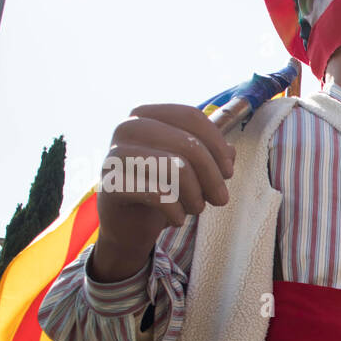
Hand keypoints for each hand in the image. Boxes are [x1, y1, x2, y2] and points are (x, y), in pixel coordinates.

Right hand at [92, 104, 235, 280]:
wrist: (128, 224)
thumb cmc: (162, 188)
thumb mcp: (192, 168)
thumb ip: (212, 154)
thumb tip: (230, 153)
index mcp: (146, 116)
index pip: (191, 117)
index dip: (217, 145)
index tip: (228, 172)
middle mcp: (127, 128)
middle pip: (189, 144)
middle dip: (213, 178)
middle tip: (219, 199)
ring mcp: (115, 155)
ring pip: (176, 168)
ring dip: (196, 197)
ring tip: (195, 209)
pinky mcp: (110, 185)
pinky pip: (158, 195)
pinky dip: (177, 212)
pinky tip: (177, 219)